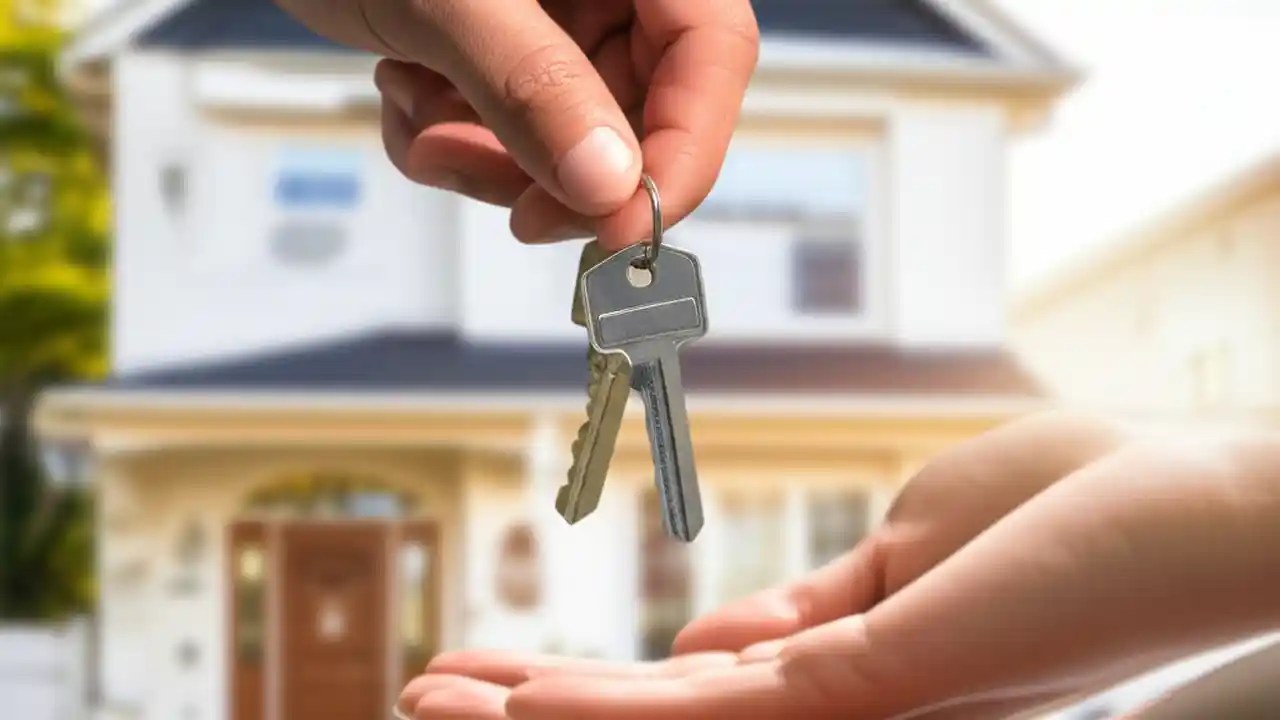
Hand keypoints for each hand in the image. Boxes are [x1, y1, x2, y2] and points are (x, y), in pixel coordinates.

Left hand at [274, 0, 758, 245]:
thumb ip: (531, 85)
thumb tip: (609, 188)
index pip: (713, 50)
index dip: (683, 148)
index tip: (619, 226)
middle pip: (642, 112)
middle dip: (554, 169)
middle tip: (490, 190)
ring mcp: (562, 19)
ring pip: (569, 141)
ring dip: (489, 161)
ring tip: (420, 118)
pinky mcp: (511, 51)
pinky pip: (512, 134)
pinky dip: (455, 143)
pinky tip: (405, 94)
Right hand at [396, 414, 1279, 717]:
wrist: (1210, 510)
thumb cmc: (1085, 514)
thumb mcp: (912, 549)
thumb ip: (810, 604)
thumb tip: (709, 636)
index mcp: (852, 670)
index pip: (691, 690)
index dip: (591, 685)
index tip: (503, 672)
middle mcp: (843, 710)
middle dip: (537, 708)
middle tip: (424, 695)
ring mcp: (860, 705)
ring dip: (542, 713)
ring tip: (433, 698)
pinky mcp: (882, 682)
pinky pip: (725, 709)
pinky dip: (615, 710)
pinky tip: (526, 703)